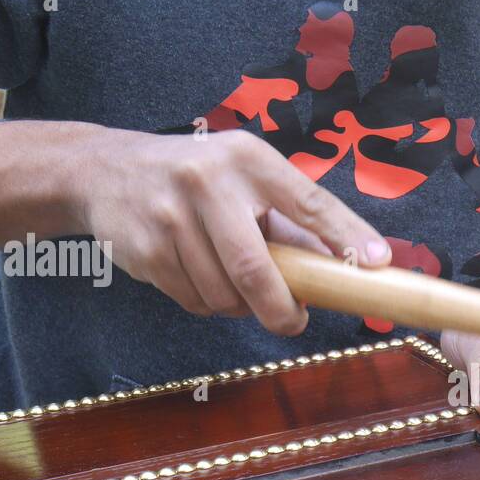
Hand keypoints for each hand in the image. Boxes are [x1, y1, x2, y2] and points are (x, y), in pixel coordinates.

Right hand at [77, 128, 390, 333]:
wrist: (102, 170)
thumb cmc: (195, 179)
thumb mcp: (242, 176)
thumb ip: (289, 219)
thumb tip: (346, 266)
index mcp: (247, 158)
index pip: (308, 201)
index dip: (345, 235)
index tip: (377, 262)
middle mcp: (208, 181)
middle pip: (256, 270)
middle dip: (281, 310)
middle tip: (294, 321)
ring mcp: (170, 216)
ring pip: (224, 295)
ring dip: (240, 306)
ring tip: (236, 285)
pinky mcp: (144, 248)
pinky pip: (194, 301)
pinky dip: (208, 304)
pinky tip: (199, 276)